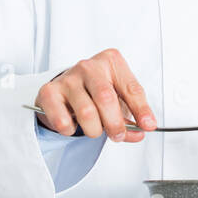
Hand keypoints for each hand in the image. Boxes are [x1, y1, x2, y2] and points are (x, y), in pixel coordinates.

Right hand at [34, 48, 156, 142]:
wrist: (67, 87)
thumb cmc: (96, 91)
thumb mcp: (119, 98)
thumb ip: (131, 116)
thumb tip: (139, 132)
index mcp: (111, 62)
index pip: (131, 88)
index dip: (141, 110)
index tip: (148, 126)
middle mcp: (89, 66)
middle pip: (106, 98)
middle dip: (115, 124)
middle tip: (117, 135)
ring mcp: (68, 78)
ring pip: (86, 112)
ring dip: (94, 130)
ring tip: (94, 130)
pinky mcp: (49, 92)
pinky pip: (63, 121)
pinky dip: (70, 130)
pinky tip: (73, 124)